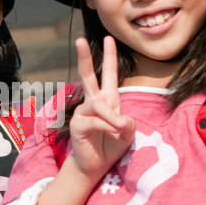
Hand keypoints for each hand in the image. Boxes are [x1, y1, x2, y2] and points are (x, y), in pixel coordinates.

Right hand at [67, 36, 136, 183]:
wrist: (95, 165)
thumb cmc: (110, 147)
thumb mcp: (127, 134)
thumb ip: (127, 124)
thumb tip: (121, 119)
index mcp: (107, 100)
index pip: (108, 74)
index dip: (109, 56)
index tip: (109, 38)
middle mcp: (93, 102)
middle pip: (87, 76)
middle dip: (85, 58)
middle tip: (79, 40)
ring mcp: (83, 112)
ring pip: (99, 106)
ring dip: (111, 117)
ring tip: (120, 129)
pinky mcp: (78, 124)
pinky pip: (95, 120)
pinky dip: (107, 126)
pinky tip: (113, 132)